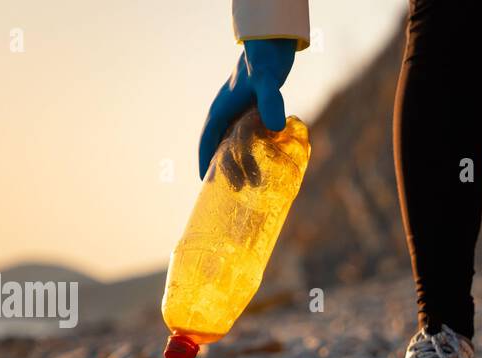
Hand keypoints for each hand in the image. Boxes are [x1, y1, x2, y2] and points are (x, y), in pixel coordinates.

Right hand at [198, 38, 295, 178]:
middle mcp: (227, 114)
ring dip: (240, 162)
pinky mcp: (254, 112)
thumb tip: (277, 128)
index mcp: (221, 111)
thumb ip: (270, 102)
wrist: (271, 45)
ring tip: (252, 183)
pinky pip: (248, 137)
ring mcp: (240, 113)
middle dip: (225, 168)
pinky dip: (252, 151)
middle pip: (220, 146)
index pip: (207, 141)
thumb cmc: (264, 63)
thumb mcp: (267, 83)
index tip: (204, 182)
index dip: (205, 161)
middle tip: (237, 189)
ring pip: (233, 143)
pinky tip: (265, 162)